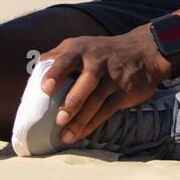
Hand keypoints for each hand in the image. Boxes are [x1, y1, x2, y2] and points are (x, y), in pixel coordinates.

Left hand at [40, 27, 170, 144]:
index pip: (66, 60)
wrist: (144, 51)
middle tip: (58, 119)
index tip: (45, 89)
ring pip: (96, 101)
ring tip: (65, 135)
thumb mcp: (82, 44)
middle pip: (85, 82)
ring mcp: (113, 78)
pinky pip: (107, 110)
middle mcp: (97, 62)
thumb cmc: (103, 51)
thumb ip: (59, 54)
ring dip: (80, 120)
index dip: (56, 74)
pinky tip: (81, 134)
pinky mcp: (124, 93)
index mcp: (82, 50)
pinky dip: (93, 123)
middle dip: (72, 102)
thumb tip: (34, 67)